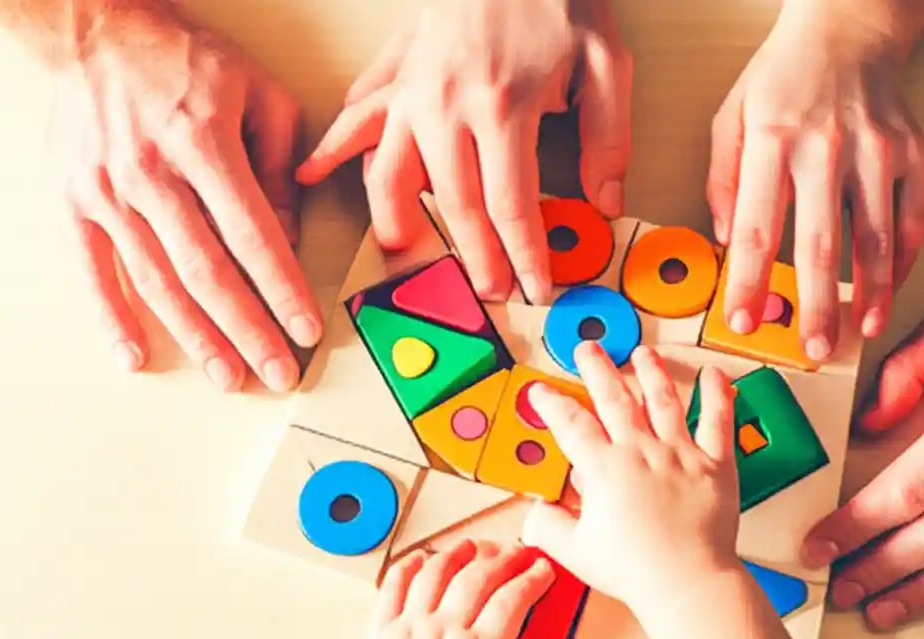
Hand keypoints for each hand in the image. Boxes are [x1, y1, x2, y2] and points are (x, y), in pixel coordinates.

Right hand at [52, 0, 320, 390]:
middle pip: (207, 271)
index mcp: (203, 144)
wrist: (94, 30)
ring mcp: (108, 192)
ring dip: (196, 335)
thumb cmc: (183, 59)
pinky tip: (136, 355)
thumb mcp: (256, 91)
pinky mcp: (76, 201)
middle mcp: (152, 174)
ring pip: (157, 280)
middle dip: (247, 329)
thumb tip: (289, 235)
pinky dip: (112, 317)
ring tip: (228, 375)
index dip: (282, 288)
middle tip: (277, 371)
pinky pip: (94, 270)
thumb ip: (281, 163)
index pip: (253, 234)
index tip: (307, 328)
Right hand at [295, 0, 631, 302]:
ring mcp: (414, 90)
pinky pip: (360, 114)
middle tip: (490, 290)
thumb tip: (604, 203)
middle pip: (454, 203)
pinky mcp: (398, 72)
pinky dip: (336, 145)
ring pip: (390, 172)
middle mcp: (448, 106)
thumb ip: (609, 139)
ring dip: (394, 218)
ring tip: (403, 250)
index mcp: (504, 107)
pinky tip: (314, 170)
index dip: (524, 255)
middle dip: (473, 256)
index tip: (536, 285)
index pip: (511, 206)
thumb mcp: (606, 62)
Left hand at [343, 541, 574, 638]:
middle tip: (516, 552)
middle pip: (479, 578)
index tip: (542, 569)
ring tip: (472, 545)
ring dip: (457, 554)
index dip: (532, 579)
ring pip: (437, 573)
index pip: (513, 600)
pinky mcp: (384, 628)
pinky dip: (407, 566)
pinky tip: (419, 558)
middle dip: (503, 559)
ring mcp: (413, 624)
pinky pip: (395, 586)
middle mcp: (446, 629)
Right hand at [522, 343, 739, 613]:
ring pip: (663, 399)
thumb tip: (535, 510)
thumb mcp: (575, 551)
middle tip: (588, 348)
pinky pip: (717, 421)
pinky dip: (717, 395)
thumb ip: (548, 526)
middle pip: (615, 398)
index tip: (540, 390)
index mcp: (604, 469)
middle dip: (597, 369)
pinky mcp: (714, 464)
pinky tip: (714, 374)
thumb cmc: (633, 570)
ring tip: (642, 352)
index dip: (552, 403)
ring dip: (650, 371)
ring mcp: (679, 453)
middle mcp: (641, 451)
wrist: (686, 583)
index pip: (571, 424)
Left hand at [708, 2, 923, 357]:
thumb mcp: (729, 117)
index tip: (744, 321)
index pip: (755, 226)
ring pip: (876, 237)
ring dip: (871, 292)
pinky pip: (913, 217)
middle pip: (819, 242)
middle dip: (816, 304)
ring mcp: (875, 150)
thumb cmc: (782, 78)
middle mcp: (825, 147)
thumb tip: (724, 239)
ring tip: (861, 330)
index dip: (747, 280)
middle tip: (814, 347)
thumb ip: (722, 180)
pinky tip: (890, 289)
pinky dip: (904, 259)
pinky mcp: (912, 153)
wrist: (847, 30)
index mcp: (770, 139)